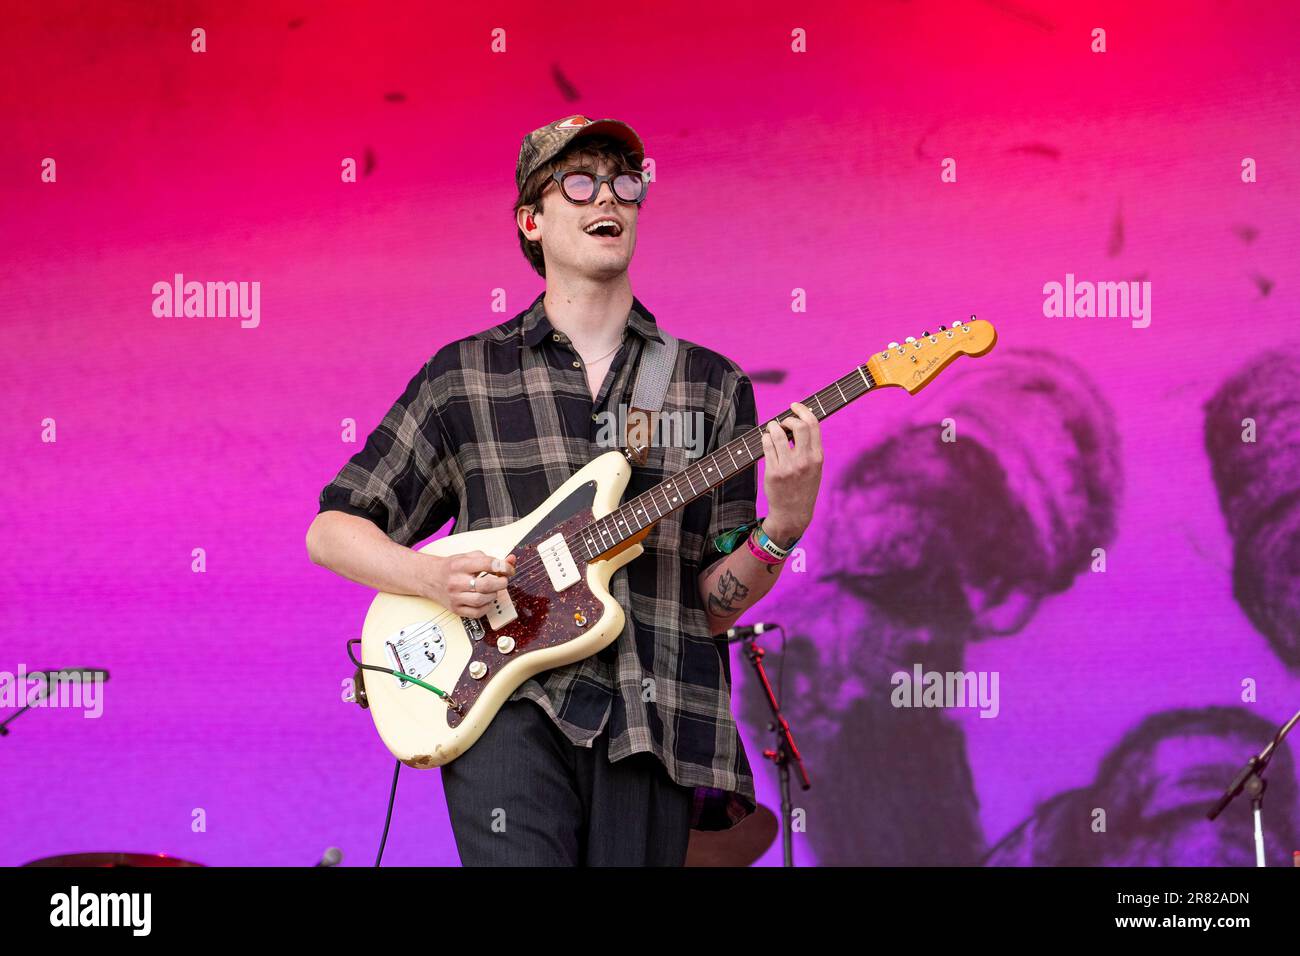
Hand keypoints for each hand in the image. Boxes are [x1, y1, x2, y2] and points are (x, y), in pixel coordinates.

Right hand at [424, 550, 516, 616]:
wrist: (429, 578)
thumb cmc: (451, 568)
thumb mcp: (468, 557)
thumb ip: (490, 559)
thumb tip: (510, 561)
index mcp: (460, 565)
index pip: (486, 564)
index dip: (503, 566)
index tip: (508, 568)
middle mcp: (456, 581)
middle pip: (486, 584)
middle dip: (501, 582)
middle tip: (503, 580)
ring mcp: (455, 597)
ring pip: (482, 600)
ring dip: (494, 595)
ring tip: (493, 590)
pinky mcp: (456, 609)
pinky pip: (477, 613)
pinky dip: (486, 607)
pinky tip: (486, 600)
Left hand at [760, 401, 822, 543]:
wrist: (793, 513)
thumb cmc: (804, 487)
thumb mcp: (815, 468)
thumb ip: (810, 447)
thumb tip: (800, 421)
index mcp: (817, 457)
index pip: (813, 425)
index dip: (803, 410)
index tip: (794, 406)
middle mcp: (805, 460)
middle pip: (798, 426)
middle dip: (787, 418)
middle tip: (782, 422)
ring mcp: (788, 467)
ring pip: (777, 434)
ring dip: (772, 427)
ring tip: (771, 429)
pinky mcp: (774, 472)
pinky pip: (767, 446)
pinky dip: (765, 438)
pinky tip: (766, 440)